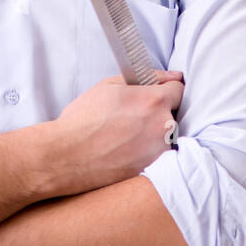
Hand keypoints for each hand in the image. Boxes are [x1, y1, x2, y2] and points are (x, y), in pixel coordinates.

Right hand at [50, 70, 183, 194]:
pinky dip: (145, 150)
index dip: (167, 88)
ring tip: (125, 134)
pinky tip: (124, 148)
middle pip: (174, 113)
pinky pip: (156, 153)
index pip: (179, 89)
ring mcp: (158, 150)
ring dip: (153, 132)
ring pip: (166, 135)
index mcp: (154, 102)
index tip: (158, 91)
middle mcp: (162, 127)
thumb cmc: (83, 119)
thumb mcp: (110, 85)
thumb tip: (170, 76)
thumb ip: (146, 77)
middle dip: (159, 111)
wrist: (66, 156)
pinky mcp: (150, 169)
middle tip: (133, 114)